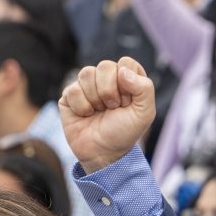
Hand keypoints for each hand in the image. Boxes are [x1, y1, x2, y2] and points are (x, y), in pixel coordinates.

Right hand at [59, 57, 156, 173]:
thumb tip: (122, 71)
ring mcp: (87, 85)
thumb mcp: (145, 113)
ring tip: (99, 111)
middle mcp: (106, 78)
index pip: (126, 62)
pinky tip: (86, 115)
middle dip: (110, 91)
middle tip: (112, 108)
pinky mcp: (70, 95)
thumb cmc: (124, 132)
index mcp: (126, 78)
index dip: (127, 83)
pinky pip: (72, 89)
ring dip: (95, 98)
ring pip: (86, 73)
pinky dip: (82, 107)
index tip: (127, 102)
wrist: (103, 153)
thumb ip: (144, 88)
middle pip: (105, 66)